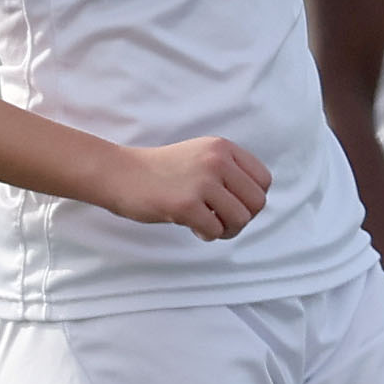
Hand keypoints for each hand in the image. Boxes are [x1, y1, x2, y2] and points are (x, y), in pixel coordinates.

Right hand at [107, 135, 272, 240]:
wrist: (120, 174)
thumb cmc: (162, 172)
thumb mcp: (202, 157)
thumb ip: (230, 172)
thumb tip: (256, 203)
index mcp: (223, 148)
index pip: (263, 181)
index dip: (251, 200)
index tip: (232, 205)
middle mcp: (216, 161)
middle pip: (257, 202)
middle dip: (242, 218)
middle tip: (221, 221)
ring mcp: (201, 182)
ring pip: (240, 219)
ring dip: (227, 230)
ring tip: (207, 225)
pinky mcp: (185, 204)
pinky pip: (216, 230)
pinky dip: (208, 235)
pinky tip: (193, 227)